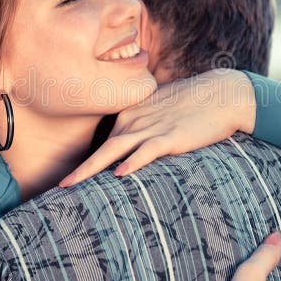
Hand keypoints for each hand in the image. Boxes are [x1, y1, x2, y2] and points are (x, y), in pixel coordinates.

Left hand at [59, 69, 255, 186]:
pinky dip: (133, 161)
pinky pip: (147, 150)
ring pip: (115, 150)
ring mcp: (152, 127)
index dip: (88, 162)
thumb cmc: (193, 104)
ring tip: (72, 185)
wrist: (221, 94)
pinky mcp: (171, 136)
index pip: (104, 141)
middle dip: (80, 169)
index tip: (72, 180)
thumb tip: (132, 149)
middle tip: (59, 186)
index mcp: (131, 114)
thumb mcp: (160, 111)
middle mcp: (135, 120)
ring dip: (91, 168)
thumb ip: (143, 125)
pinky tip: (120, 173)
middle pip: (102, 147)